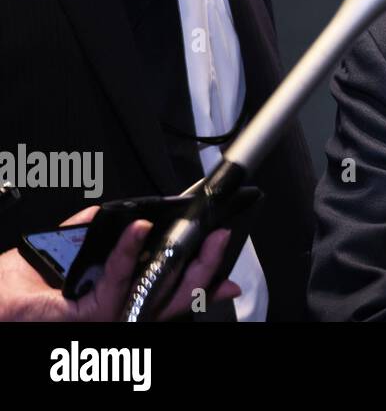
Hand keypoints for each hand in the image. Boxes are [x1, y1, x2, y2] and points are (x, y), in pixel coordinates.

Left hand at [0, 206, 240, 321]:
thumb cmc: (12, 289)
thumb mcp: (58, 252)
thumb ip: (86, 232)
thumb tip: (108, 210)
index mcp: (116, 298)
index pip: (168, 290)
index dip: (202, 279)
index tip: (223, 266)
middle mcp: (116, 311)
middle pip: (175, 296)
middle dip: (208, 269)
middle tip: (223, 238)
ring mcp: (106, 316)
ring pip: (159, 295)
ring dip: (185, 262)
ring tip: (198, 231)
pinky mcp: (89, 317)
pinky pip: (118, 281)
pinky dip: (130, 251)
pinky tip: (140, 227)